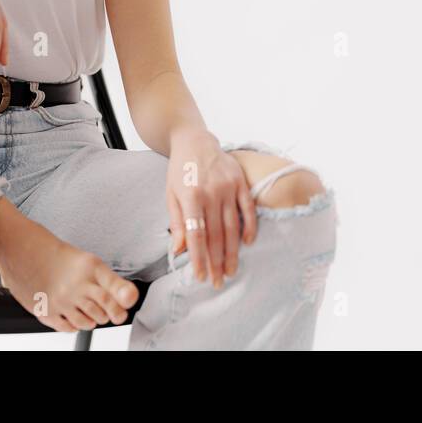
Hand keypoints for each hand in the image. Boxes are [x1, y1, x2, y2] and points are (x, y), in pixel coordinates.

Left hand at [165, 129, 257, 287]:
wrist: (194, 140)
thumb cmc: (180, 171)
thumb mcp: (171, 194)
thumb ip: (177, 222)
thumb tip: (179, 250)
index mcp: (191, 196)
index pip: (196, 235)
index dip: (199, 258)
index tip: (201, 276)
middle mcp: (211, 192)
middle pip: (216, 235)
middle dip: (217, 261)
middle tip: (218, 282)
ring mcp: (228, 187)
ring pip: (233, 226)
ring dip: (233, 251)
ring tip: (231, 271)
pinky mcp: (241, 182)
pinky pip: (248, 209)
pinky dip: (250, 227)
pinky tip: (248, 243)